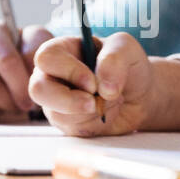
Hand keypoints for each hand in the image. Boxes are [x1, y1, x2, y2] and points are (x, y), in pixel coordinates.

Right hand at [0, 19, 53, 121]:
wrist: (2, 70)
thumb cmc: (20, 55)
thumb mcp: (35, 43)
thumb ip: (36, 46)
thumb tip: (26, 62)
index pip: (4, 59)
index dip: (20, 83)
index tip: (30, 98)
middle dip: (7, 99)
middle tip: (19, 105)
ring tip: (5, 105)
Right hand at [30, 32, 152, 135]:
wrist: (140, 97)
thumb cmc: (129, 67)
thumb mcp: (127, 49)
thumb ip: (114, 58)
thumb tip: (103, 87)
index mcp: (62, 50)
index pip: (47, 58)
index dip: (68, 71)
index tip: (93, 83)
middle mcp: (52, 75)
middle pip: (38, 89)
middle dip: (68, 101)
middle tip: (94, 104)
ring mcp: (56, 101)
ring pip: (56, 113)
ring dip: (89, 113)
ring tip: (109, 102)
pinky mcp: (65, 122)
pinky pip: (71, 129)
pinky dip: (94, 125)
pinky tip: (105, 114)